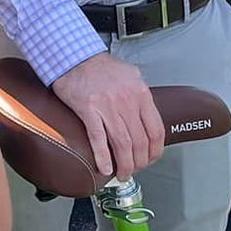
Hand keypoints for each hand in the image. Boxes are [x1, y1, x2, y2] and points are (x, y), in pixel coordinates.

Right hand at [51, 52, 162, 180]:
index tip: (151, 158)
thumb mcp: (130, 76)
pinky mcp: (88, 109)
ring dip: (124, 165)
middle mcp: (127, 101)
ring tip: (122, 174)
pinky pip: (98, 139)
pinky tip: (105, 168)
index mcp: (140, 93)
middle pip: (140, 141)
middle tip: (135, 170)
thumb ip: (140, 96)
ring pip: (122, 144)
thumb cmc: (99, 66)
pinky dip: (103, 157)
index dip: (155, 151)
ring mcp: (108, 106)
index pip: (156, 130)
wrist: (74, 56)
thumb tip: (146, 116)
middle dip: (139, 162)